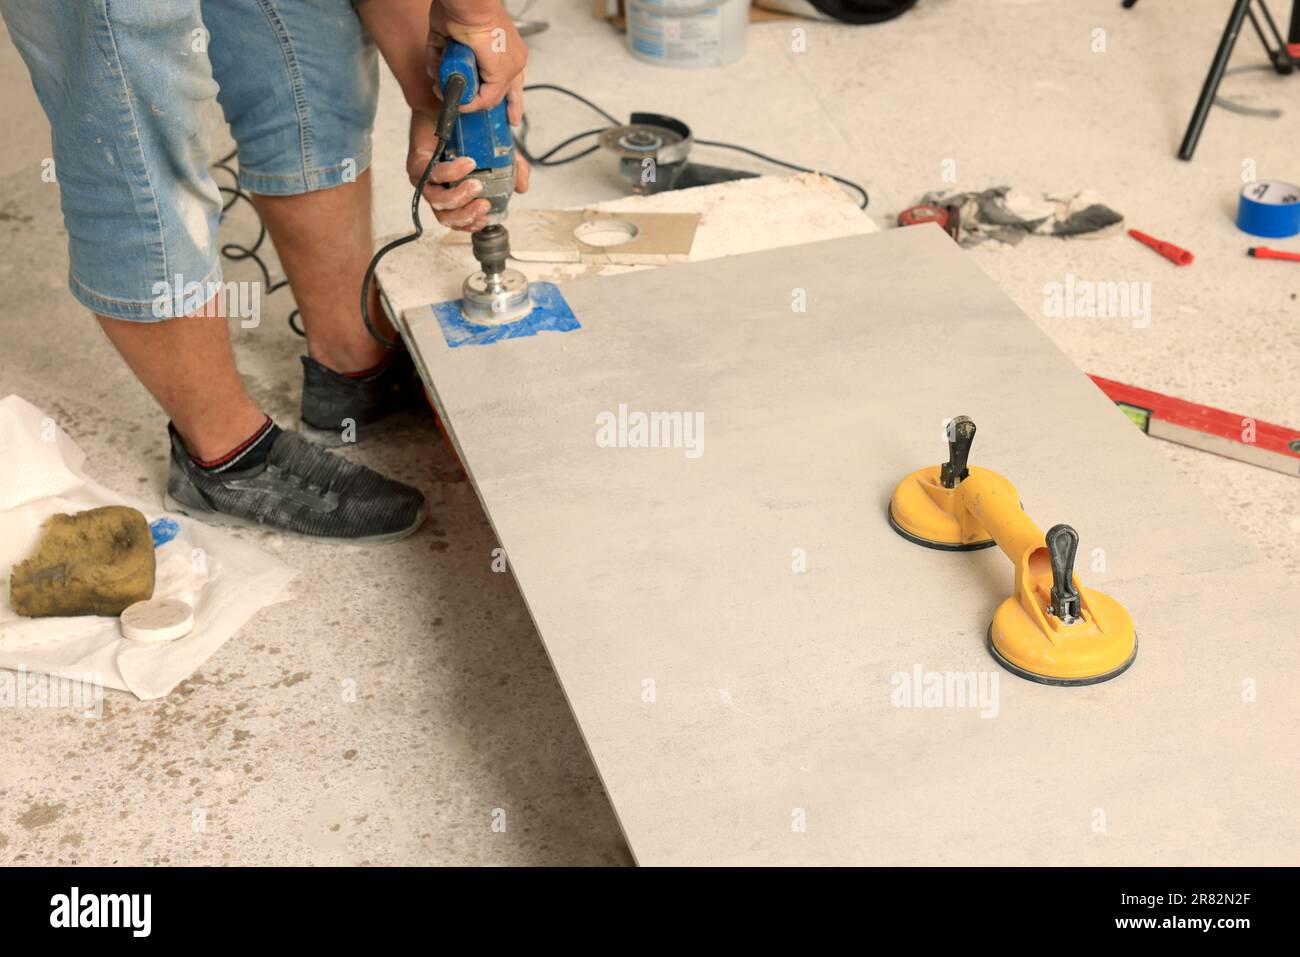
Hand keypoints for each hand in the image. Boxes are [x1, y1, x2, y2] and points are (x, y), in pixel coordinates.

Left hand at [407, 106, 530, 231]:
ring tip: (476, 185)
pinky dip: (451, 172)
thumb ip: (513, 170)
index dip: (470, 224)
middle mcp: (436, 188)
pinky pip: (431, 174)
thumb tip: (522, 188)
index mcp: (452, 192)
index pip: (457, 220)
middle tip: (484, 204)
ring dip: (459, 197)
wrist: (449, 104)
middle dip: (466, 215)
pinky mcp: (417, 162)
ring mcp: (424, 178)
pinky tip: (468, 164)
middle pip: (445, 217)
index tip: (486, 218)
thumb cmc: (468, 130)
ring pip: (437, 201)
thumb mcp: (498, 153)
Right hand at [427, 1, 526, 123]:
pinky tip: (458, 100)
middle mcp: (513, 59)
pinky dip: (470, 103)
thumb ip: (443, 58)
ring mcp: (511, 67)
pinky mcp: (502, 73)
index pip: (512, 80)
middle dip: (500, 111)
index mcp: (506, 49)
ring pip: (493, 97)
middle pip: (509, 93)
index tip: (510, 115)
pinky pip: (486, 99)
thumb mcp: (449, 38)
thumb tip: (435, 75)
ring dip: (470, 101)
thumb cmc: (459, 10)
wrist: (465, 2)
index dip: (510, 100)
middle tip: (494, 121)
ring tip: (451, 96)